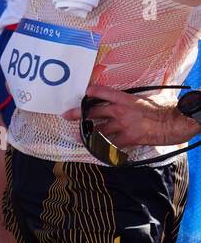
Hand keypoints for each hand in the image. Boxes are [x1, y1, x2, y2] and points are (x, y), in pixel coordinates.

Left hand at [61, 84, 196, 147]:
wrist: (177, 122)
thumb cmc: (166, 109)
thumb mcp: (149, 98)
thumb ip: (135, 99)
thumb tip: (131, 99)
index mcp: (126, 99)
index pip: (102, 93)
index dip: (91, 92)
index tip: (84, 93)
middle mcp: (120, 111)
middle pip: (93, 111)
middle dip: (78, 114)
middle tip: (66, 115)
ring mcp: (123, 125)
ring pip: (98, 130)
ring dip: (87, 134)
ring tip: (78, 136)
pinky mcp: (128, 138)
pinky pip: (111, 144)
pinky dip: (104, 147)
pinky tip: (97, 150)